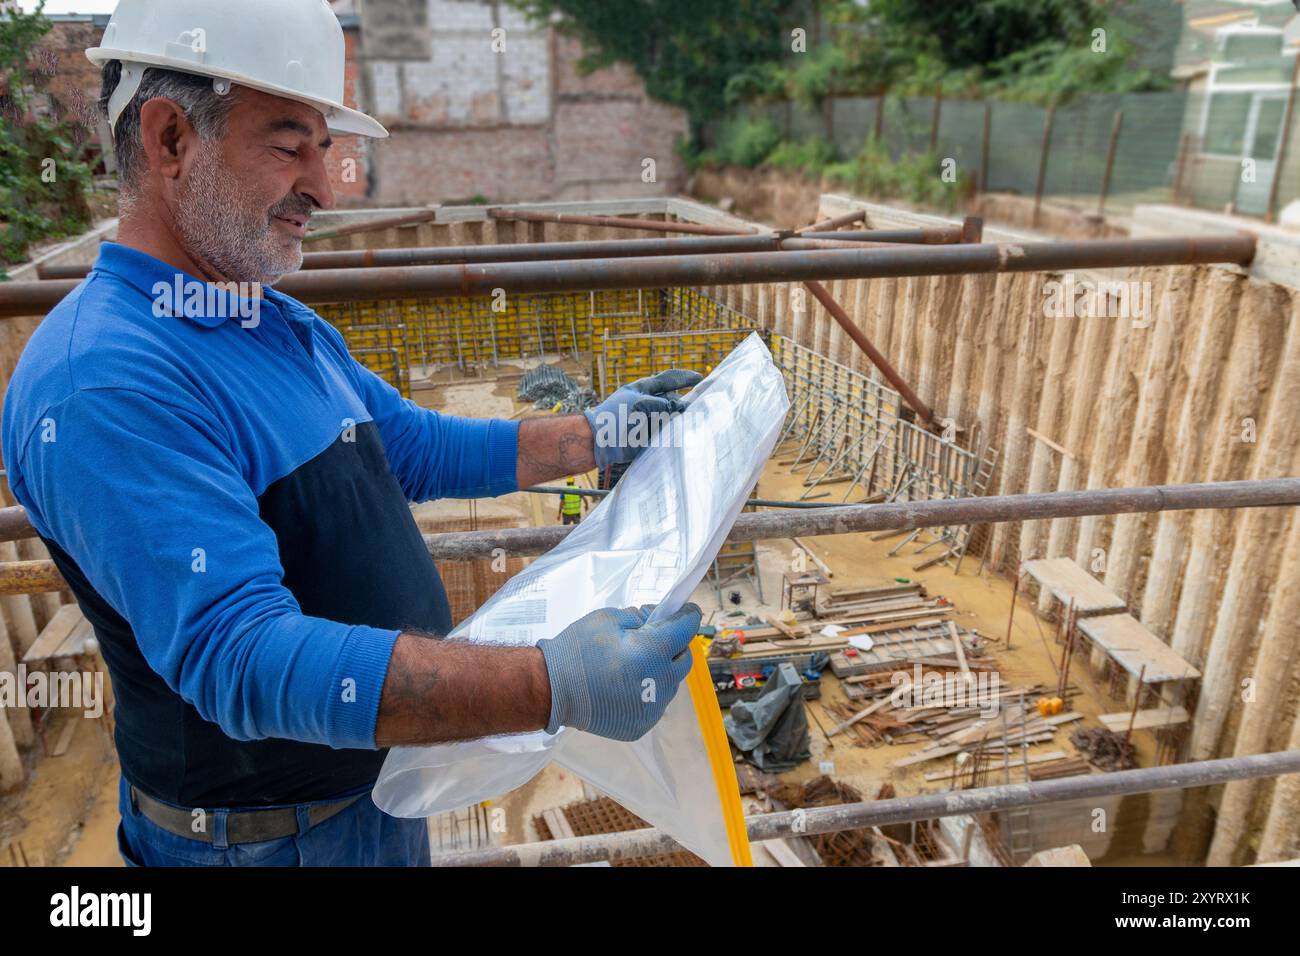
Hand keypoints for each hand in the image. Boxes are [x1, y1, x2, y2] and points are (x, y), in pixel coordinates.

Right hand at [537, 603, 701, 740]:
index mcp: (651, 652)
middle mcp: (659, 682)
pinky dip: (649, 691)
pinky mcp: (642, 725)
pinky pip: (657, 702)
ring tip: (635, 665)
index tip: (685, 610)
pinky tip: (626, 686)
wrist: (550, 690)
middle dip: (674, 645)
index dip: (687, 615)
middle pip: (684, 658)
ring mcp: (652, 708)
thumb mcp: (609, 619)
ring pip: (671, 682)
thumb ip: (641, 617)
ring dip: (662, 670)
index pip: (686, 628)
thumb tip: (660, 618)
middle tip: (654, 638)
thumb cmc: (577, 650)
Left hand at [583, 369, 701, 471]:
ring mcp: (648, 418)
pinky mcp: (648, 434)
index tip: (700, 378)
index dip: (684, 377)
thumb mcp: (640, 404)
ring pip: (670, 415)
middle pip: (672, 398)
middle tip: (697, 407)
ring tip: (690, 420)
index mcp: (643, 388)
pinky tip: (681, 432)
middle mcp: (647, 401)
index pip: (668, 379)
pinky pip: (666, 430)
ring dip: (680, 417)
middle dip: (684, 401)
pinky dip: (673, 430)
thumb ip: (662, 404)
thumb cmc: (615, 417)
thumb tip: (681, 407)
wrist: (598, 441)